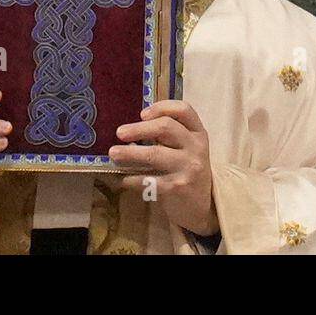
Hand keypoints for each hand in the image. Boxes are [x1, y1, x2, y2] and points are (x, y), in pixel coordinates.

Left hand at [111, 100, 218, 236]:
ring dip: (130, 152)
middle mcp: (196, 148)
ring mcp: (188, 168)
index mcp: (198, 133)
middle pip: (166, 127)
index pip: (184, 110)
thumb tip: (132, 127)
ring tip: (113, 153)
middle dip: (139, 128)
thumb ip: (169, 135)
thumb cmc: (187, 170)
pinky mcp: (177, 188)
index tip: (142, 114)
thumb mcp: (187, 148)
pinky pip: (148, 179)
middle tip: (120, 132)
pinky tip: (123, 180)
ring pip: (154, 153)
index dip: (162, 107)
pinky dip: (132, 179)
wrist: (201, 206)